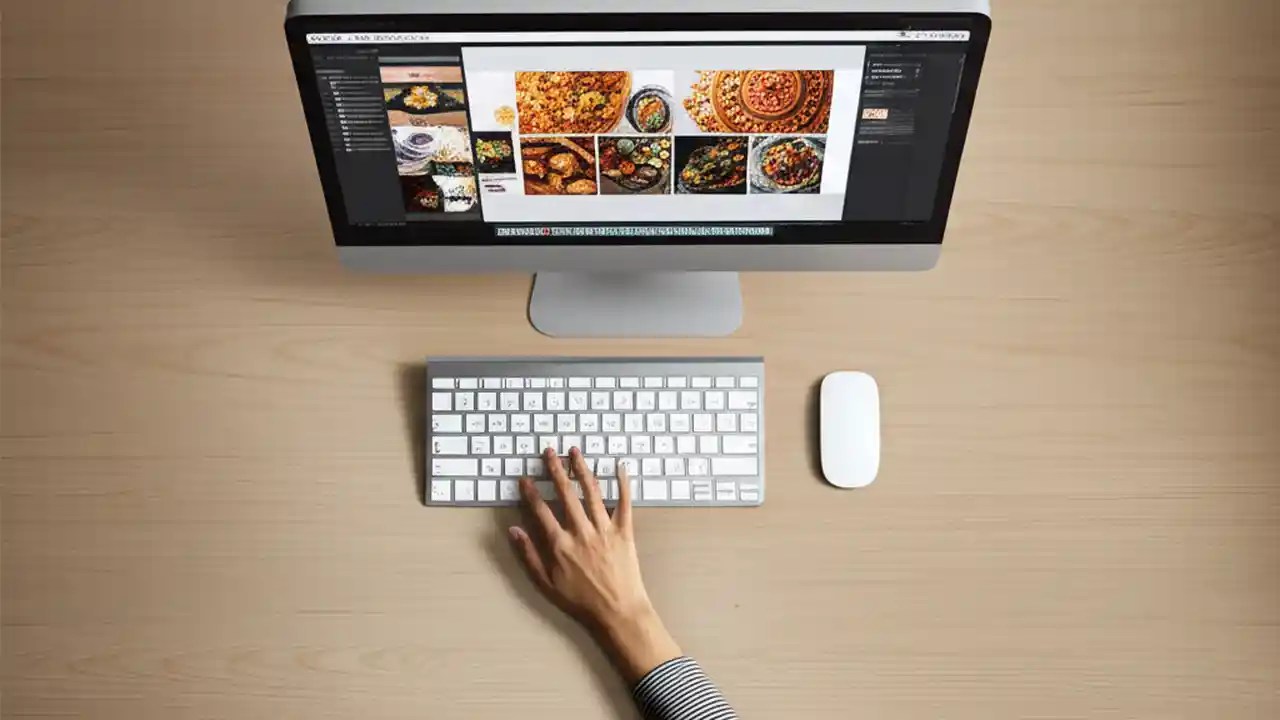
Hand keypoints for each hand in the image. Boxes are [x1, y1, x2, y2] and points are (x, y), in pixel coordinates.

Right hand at [509, 447, 681, 682]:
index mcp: (560, 545)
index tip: (524, 478)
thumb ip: (529, 555)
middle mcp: (581, 532)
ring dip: (582, 469)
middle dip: (556, 470)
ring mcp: (604, 529)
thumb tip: (514, 531)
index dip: (531, 493)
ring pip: (592, 493)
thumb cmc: (580, 601)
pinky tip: (619, 466)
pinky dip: (623, 483)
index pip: (542, 511)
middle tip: (549, 451)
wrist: (618, 611)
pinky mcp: (625, 532)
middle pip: (566, 494)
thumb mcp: (547, 583)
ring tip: (575, 451)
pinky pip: (624, 503)